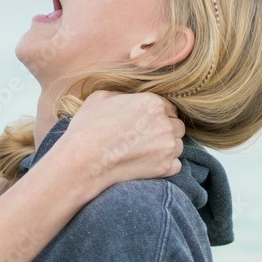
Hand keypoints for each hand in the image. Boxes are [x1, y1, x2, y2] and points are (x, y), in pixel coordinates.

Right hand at [59, 91, 184, 192]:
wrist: (83, 160)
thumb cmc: (88, 127)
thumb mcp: (100, 98)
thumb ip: (123, 94)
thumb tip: (129, 98)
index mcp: (153, 103)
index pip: (168, 107)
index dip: (156, 115)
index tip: (144, 123)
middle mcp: (165, 123)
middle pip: (176, 126)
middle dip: (164, 130)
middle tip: (144, 138)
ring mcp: (167, 146)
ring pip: (178, 145)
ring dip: (165, 147)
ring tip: (144, 152)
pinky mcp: (165, 167)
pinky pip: (176, 164)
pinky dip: (165, 165)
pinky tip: (147, 163)